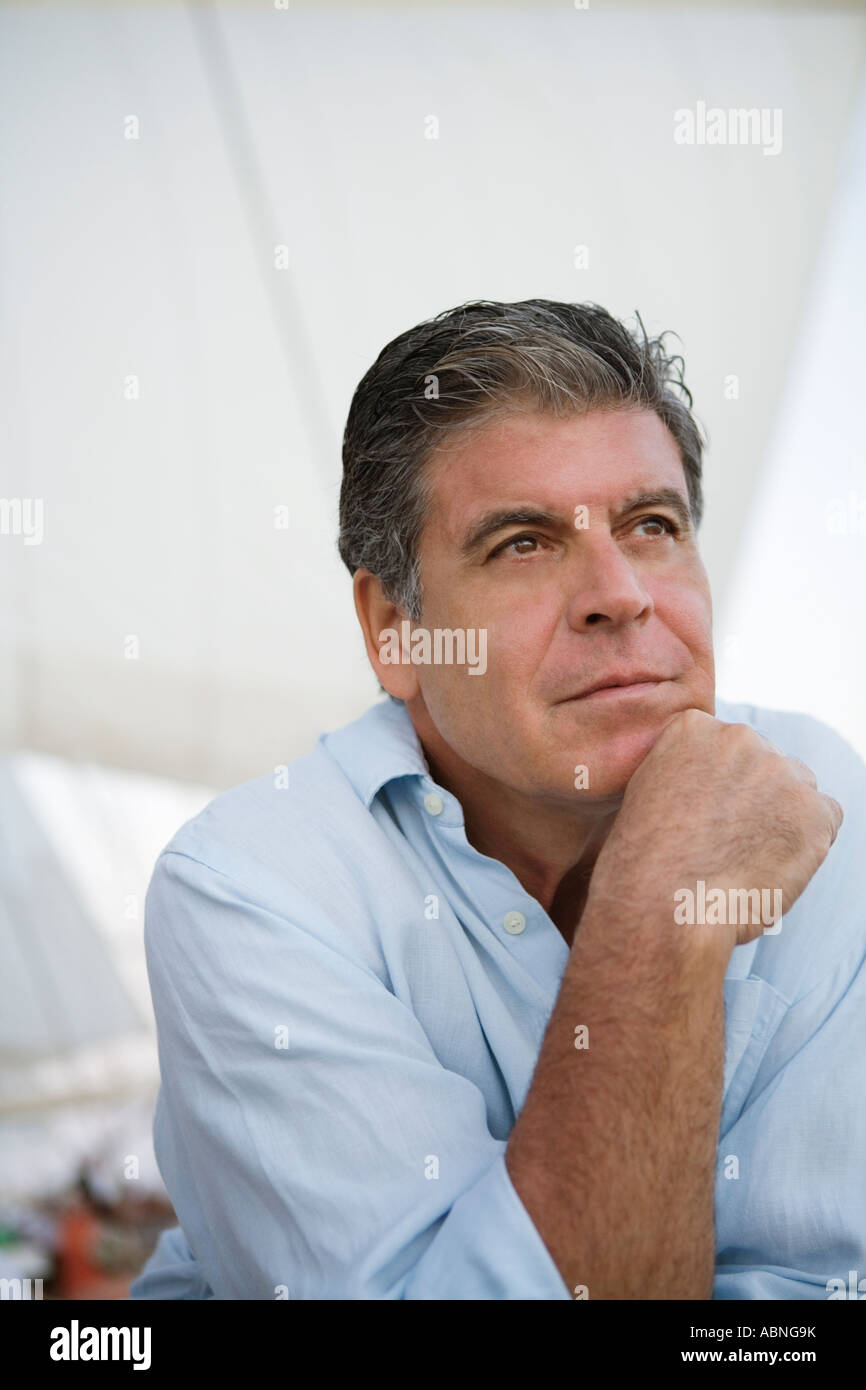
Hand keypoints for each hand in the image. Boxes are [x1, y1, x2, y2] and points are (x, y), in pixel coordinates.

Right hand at [585, 708, 843, 949]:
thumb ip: (684, 770)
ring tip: (748, 858)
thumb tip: (718, 784)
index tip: (706, 816)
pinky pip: (826, 819)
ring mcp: (782, 773)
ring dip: (783, 817)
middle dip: (754, 798)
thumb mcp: (647, 791)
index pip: (727, 747)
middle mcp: (741, 738)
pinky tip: (772, 867)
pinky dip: (808, 843)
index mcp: (694, 728)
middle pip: (765, 763)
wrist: (660, 903)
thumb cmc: (645, 862)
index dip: (720, 786)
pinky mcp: (814, 812)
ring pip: (798, 788)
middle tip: (729, 842)